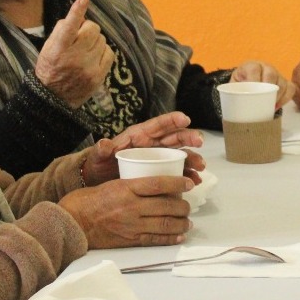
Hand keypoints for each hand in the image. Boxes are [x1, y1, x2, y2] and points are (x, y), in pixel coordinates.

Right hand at [35, 0, 114, 107]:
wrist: (54, 98)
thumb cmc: (50, 68)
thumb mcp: (49, 47)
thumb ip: (62, 30)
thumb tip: (79, 16)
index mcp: (58, 48)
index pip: (69, 26)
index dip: (76, 12)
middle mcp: (74, 57)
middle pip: (92, 28)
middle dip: (88, 29)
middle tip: (80, 37)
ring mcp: (88, 67)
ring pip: (102, 39)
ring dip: (95, 41)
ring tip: (85, 50)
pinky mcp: (99, 75)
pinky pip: (109, 53)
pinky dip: (103, 52)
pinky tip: (94, 57)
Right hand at [59, 176, 192, 248]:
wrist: (73, 222)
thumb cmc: (89, 200)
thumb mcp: (112, 183)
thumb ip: (134, 185)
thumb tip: (157, 186)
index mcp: (126, 188)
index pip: (159, 184)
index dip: (178, 183)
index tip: (189, 183)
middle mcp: (132, 206)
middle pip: (167, 205)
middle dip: (183, 206)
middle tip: (188, 206)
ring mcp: (132, 225)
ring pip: (165, 224)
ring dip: (181, 223)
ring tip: (187, 222)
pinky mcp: (130, 240)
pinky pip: (156, 239)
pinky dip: (171, 238)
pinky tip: (179, 236)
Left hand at [80, 112, 205, 185]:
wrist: (100, 180)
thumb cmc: (100, 164)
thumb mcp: (98, 157)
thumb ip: (101, 150)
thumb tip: (104, 143)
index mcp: (139, 135)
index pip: (158, 125)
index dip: (172, 120)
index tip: (185, 118)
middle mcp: (153, 144)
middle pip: (174, 137)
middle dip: (189, 137)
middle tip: (200, 142)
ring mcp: (159, 157)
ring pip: (180, 154)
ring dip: (192, 158)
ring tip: (201, 167)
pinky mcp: (161, 170)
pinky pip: (178, 170)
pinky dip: (188, 174)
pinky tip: (196, 180)